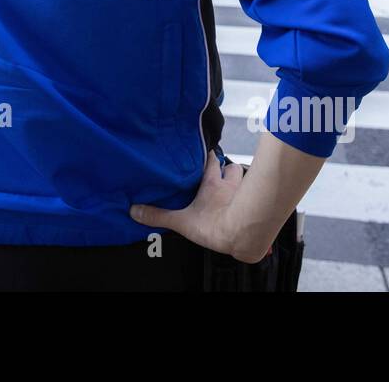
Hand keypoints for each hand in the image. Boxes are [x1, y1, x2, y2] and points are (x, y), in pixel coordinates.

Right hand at [130, 152, 264, 261]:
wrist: (243, 235)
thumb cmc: (214, 225)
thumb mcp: (182, 221)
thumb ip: (159, 216)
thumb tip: (135, 211)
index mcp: (211, 183)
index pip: (210, 160)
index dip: (207, 156)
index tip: (203, 153)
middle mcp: (229, 184)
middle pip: (229, 166)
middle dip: (224, 167)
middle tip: (219, 171)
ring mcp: (243, 193)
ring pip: (242, 176)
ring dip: (238, 178)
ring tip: (233, 184)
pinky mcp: (254, 205)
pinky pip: (254, 192)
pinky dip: (250, 194)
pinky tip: (246, 201)